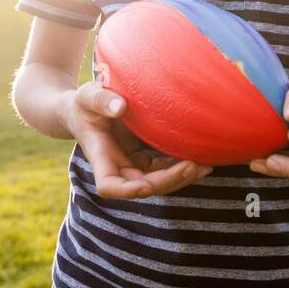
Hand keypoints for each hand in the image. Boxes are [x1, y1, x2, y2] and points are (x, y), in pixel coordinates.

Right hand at [64, 80, 210, 198]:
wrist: (85, 109)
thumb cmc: (83, 103)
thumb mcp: (86, 96)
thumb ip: (100, 99)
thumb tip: (121, 107)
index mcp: (100, 156)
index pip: (109, 186)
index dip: (128, 191)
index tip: (146, 185)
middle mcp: (117, 166)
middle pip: (143, 187)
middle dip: (169, 181)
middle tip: (194, 165)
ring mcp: (132, 164)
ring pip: (158, 181)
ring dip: (181, 177)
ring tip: (205, 164)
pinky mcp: (143, 157)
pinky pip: (164, 168)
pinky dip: (181, 166)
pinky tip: (201, 157)